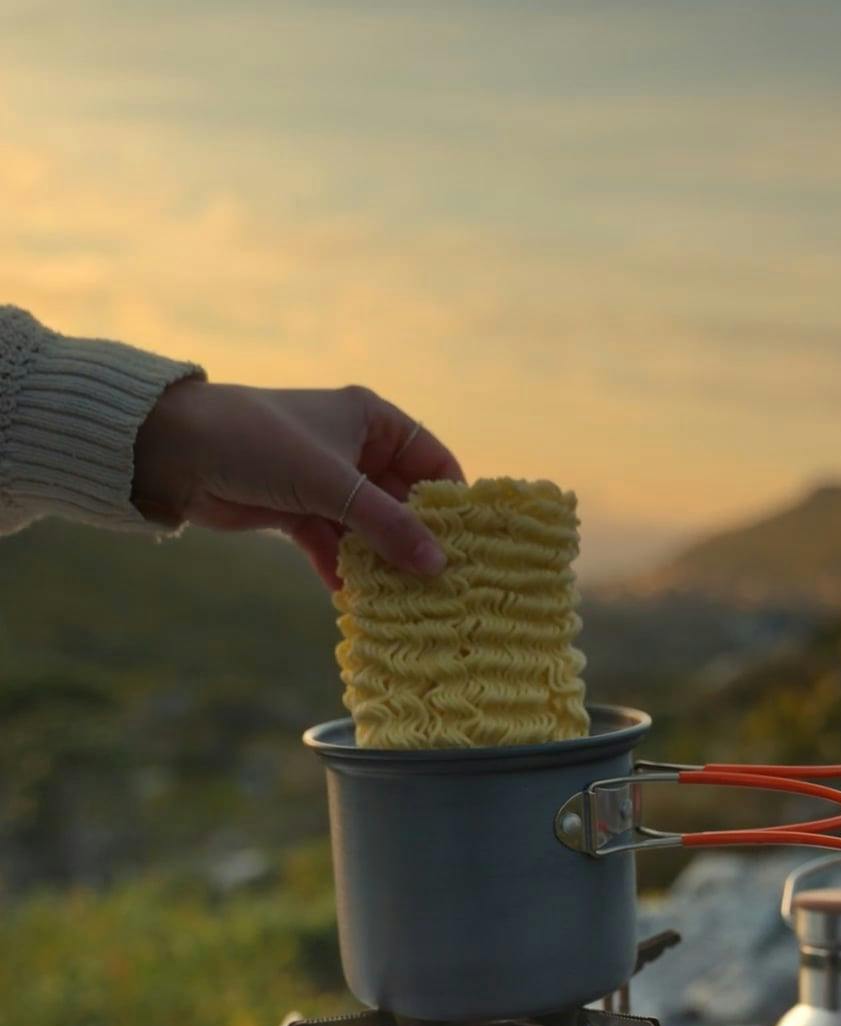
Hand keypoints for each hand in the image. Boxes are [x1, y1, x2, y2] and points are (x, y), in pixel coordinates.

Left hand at [132, 379, 463, 588]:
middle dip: (418, 541)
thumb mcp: (332, 484)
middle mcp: (354, 449)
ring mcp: (326, 483)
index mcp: (371, 420)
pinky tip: (354, 599)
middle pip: (402, 501)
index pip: (432, 461)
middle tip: (445, 585)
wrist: (176, 451)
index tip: (474, 544)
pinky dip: (342, 569)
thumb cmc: (260, 444)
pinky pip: (333, 545)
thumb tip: (438, 566)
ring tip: (406, 601)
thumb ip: (386, 526)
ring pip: (368, 529)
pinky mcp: (297, 512)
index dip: (453, 500)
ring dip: (380, 562)